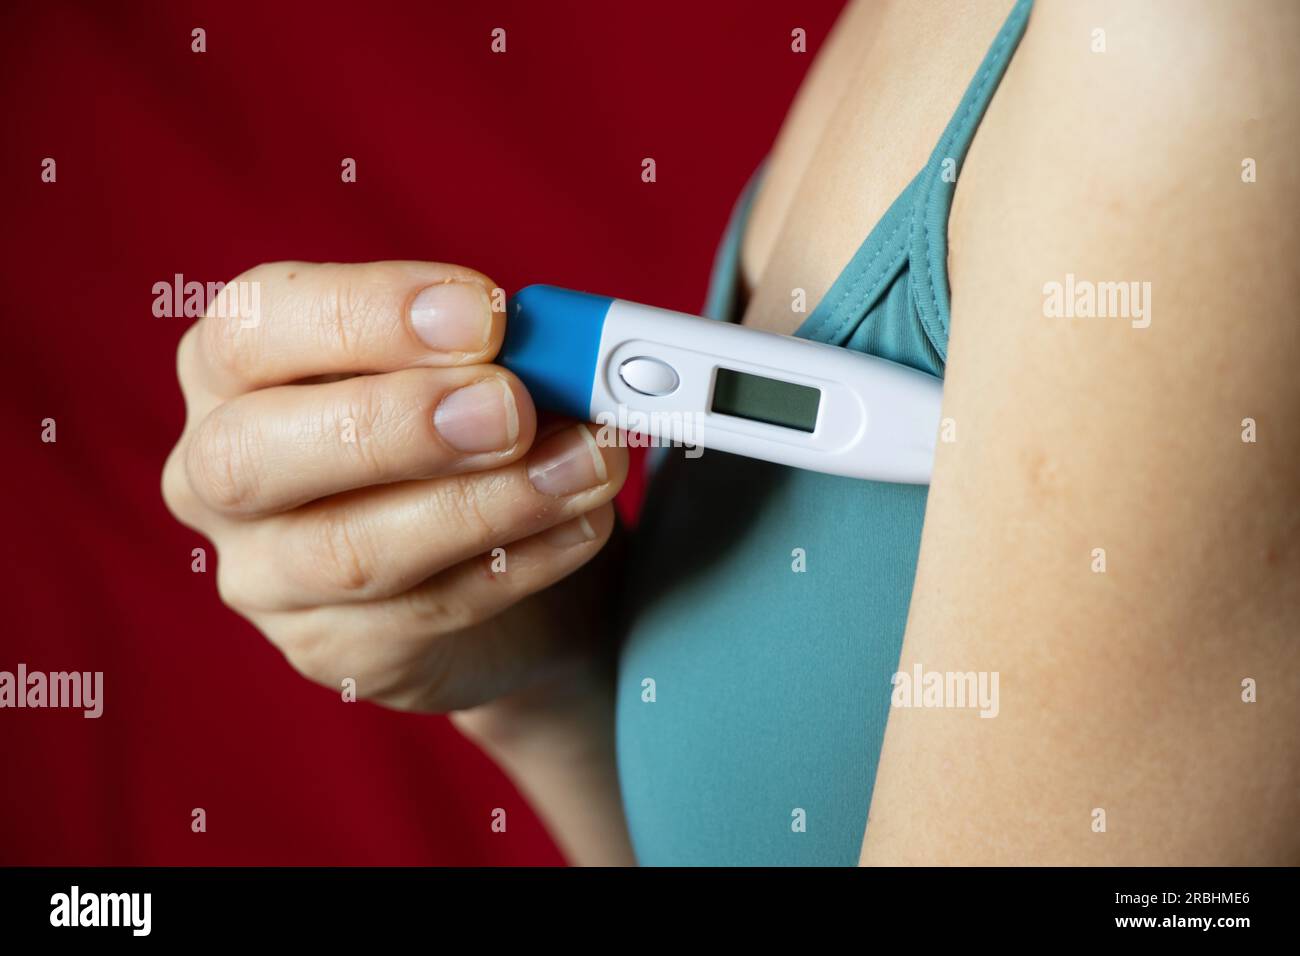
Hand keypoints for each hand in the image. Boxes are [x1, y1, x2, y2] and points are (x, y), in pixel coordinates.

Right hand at [162, 261, 627, 712]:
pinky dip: (523, 562)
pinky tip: (583, 521)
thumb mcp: (473, 370)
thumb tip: (560, 355)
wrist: (500, 576)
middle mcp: (219, 473)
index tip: (482, 313)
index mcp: (234, 368)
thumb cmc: (462, 434)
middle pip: (256, 453)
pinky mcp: (334, 650)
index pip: (254, 326)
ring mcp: (266, 576)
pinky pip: (427, 612)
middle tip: (511, 408)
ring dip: (486, 503)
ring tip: (583, 465)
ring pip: (350, 551)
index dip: (368, 314)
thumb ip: (495, 356)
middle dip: (397, 423)